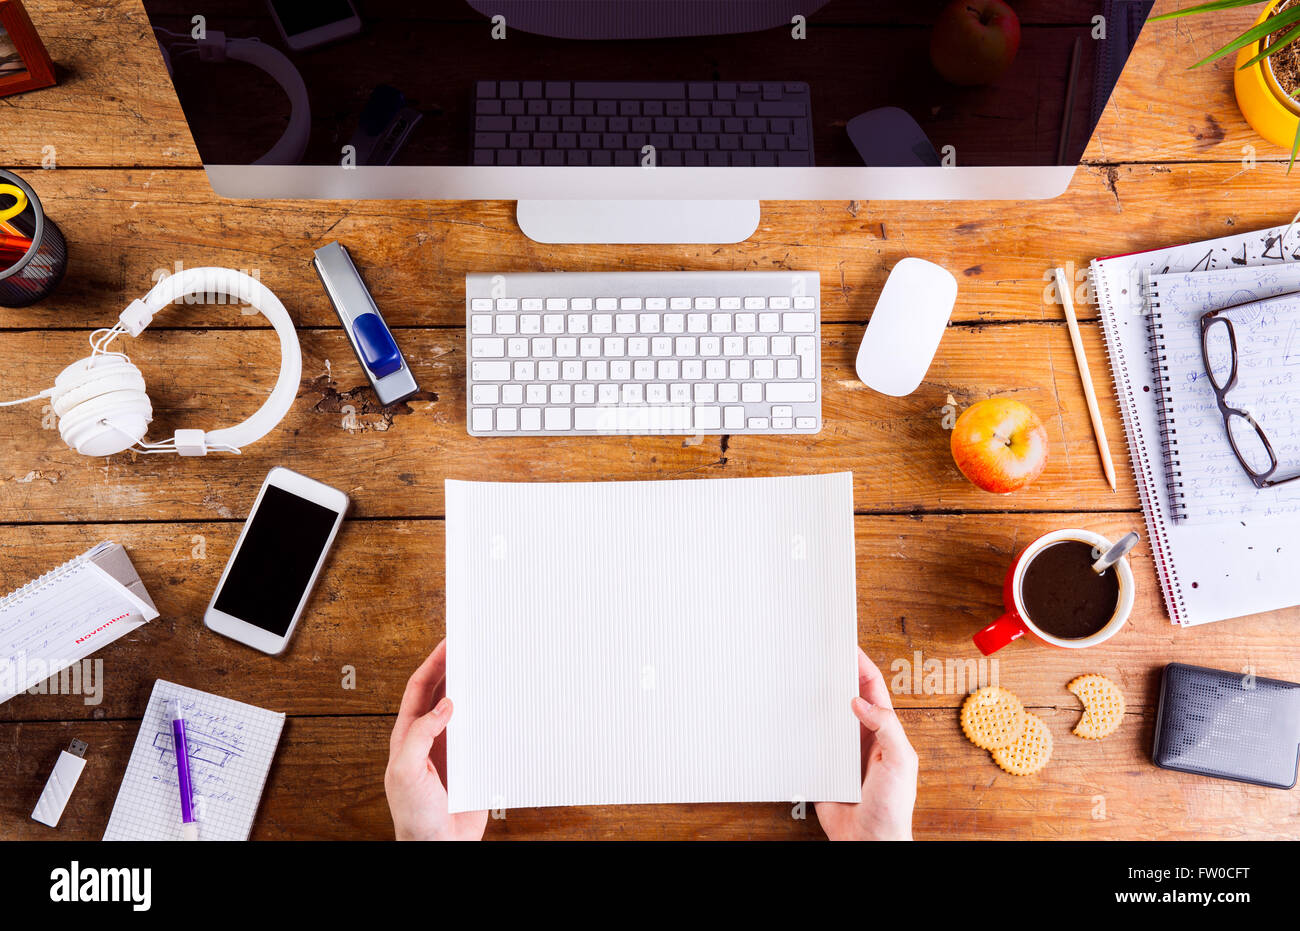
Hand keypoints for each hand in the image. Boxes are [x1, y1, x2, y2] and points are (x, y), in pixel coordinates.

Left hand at [385, 639, 486, 840]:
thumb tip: (444, 705)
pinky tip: (504, 708)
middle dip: (455, 668)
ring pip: (465, 710)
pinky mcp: (471, 764)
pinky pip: (484, 734)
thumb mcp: (405, 772)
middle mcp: (430, 738)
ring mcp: (451, 750)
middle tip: (472, 647)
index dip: (433, 663)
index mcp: (408, 735)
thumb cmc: (414, 816)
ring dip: (476, 690)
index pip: (419, 689)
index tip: (448, 643)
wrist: (439, 847)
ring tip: (489, 670)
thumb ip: (420, 735)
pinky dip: (493, 718)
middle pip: (443, 693)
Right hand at [815, 648, 917, 840]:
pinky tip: (788, 721)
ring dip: (813, 703)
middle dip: (834, 677)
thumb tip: (859, 701)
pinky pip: (809, 745)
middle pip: (845, 697)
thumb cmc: (894, 806)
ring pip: (824, 718)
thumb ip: (885, 727)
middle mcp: (861, 737)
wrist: (869, 840)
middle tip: (818, 657)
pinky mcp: (824, 767)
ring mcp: (841, 752)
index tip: (846, 646)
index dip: (860, 665)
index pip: (871, 688)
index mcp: (883, 731)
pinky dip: (799, 732)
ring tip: (799, 682)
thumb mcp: (900, 761)